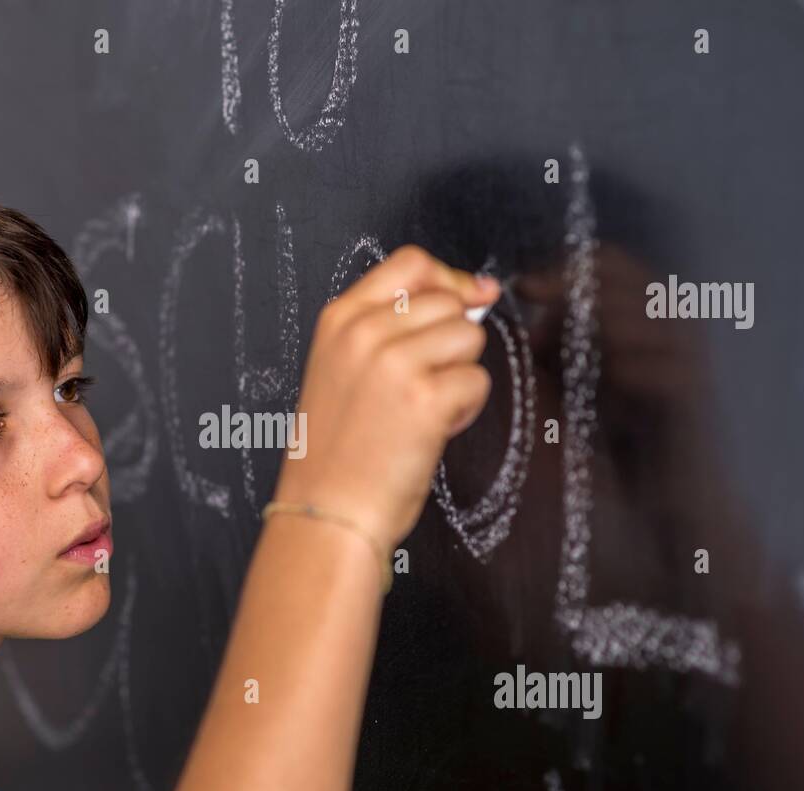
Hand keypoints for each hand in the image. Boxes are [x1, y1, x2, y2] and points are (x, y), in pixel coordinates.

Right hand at [272, 245, 498, 554]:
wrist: (326, 513)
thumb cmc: (336, 454)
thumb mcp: (341, 370)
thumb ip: (389, 328)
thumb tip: (474, 292)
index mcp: (338, 322)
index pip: (410, 263)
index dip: (447, 279)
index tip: (468, 297)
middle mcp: (364, 334)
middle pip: (448, 302)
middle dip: (452, 342)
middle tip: (424, 386)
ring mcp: (394, 364)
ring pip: (469, 337)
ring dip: (460, 374)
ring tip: (426, 410)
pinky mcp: (425, 399)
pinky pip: (477, 381)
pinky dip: (465, 409)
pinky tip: (432, 431)